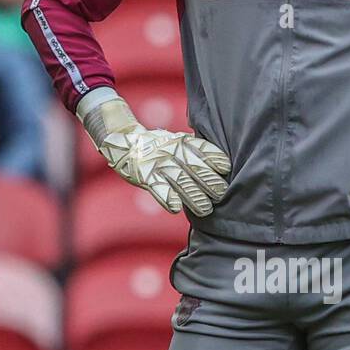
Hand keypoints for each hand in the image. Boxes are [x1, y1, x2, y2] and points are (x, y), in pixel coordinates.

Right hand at [78, 89, 229, 215]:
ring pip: (179, 180)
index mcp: (182, 143)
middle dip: (209, 181)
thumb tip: (225, 167)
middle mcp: (171, 152)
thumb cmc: (158, 146)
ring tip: (206, 209)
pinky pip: (157, 187)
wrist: (123, 140)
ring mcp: (158, 164)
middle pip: (194, 167)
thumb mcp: (177, 141)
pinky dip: (166, 197)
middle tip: (222, 195)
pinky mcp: (144, 176)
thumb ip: (197, 152)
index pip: (202, 149)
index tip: (227, 168)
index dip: (215, 158)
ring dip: (193, 195)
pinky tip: (176, 207)